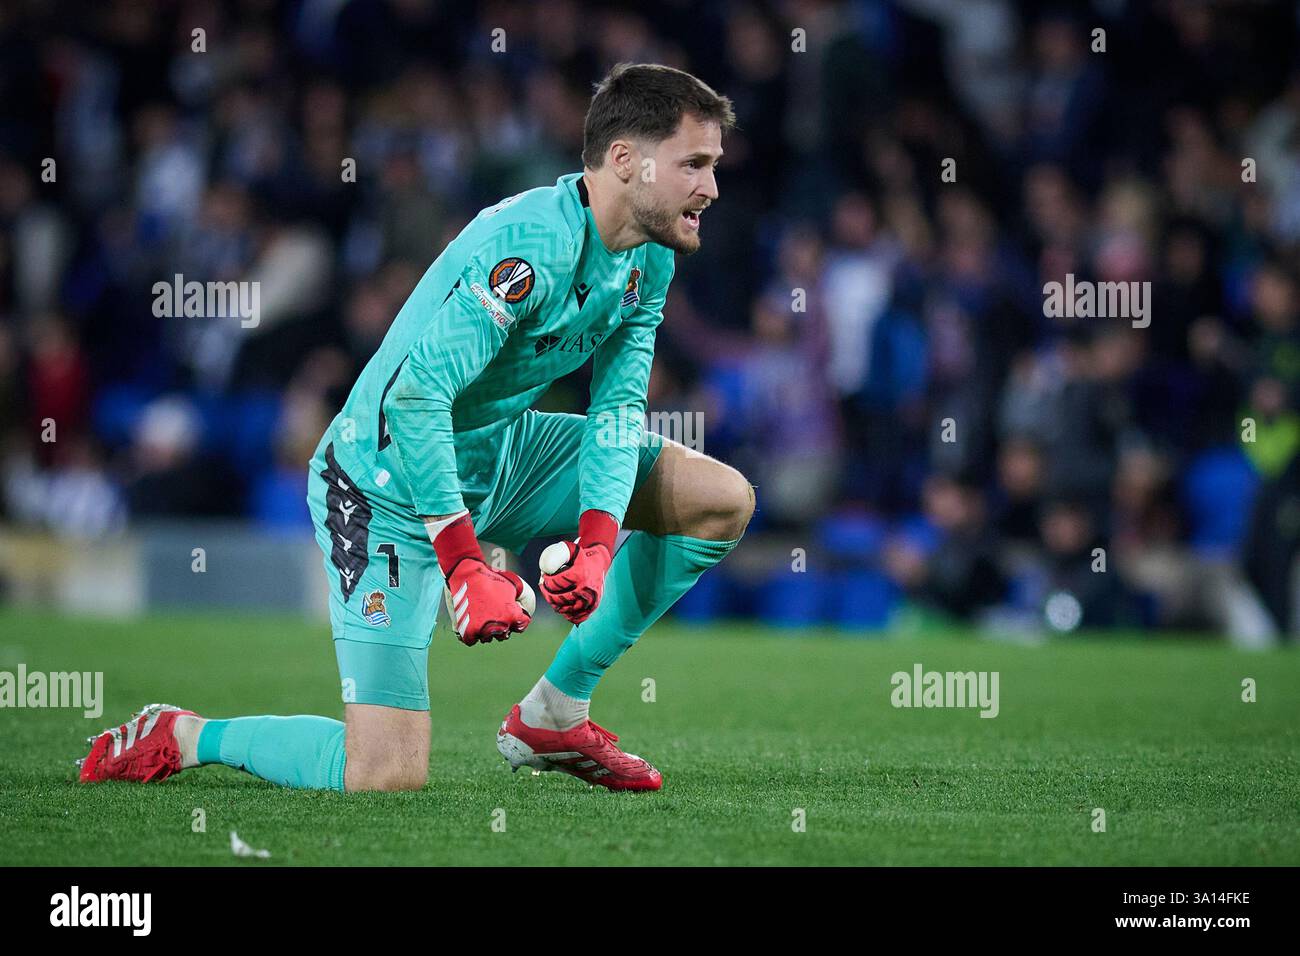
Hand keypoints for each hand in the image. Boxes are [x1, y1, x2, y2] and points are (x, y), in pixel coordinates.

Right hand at [429, 510, 530, 645]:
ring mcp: (482, 630)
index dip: (518, 619)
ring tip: (482, 618)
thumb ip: (523, 598)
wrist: (467, 573)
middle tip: (494, 615)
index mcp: (512, 616)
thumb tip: (524, 611)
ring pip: (487, 638)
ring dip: (486, 632)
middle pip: (504, 635)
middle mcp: (499, 626)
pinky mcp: (467, 630)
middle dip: (502, 627)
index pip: (522, 626)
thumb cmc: (491, 577)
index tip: (511, 613)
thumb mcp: (513, 585)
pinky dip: (471, 634)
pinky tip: (472, 624)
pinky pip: (472, 640)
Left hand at [540, 510, 617, 624]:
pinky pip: (577, 617)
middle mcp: (587, 589)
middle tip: (544, 588)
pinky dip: (567, 615)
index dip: (546, 582)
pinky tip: (562, 606)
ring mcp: (591, 600)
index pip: (556, 584)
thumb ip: (556, 554)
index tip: (544, 578)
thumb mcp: (571, 550)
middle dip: (548, 594)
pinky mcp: (593, 607)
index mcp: (580, 574)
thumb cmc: (582, 556)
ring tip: (551, 596)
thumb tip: (544, 569)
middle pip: (560, 599)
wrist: (600, 563)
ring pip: (567, 610)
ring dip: (555, 604)